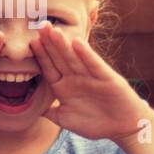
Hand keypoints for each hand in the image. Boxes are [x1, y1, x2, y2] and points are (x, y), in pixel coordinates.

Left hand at [30, 22, 149, 143]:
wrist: (124, 128)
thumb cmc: (96, 123)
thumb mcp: (65, 119)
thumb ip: (49, 112)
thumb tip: (32, 110)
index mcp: (64, 87)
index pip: (48, 68)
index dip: (40, 55)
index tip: (29, 42)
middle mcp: (76, 78)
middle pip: (59, 58)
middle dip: (49, 42)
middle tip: (38, 25)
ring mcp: (90, 77)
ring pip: (73, 58)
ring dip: (63, 44)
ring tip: (53, 30)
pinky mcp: (106, 79)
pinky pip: (93, 65)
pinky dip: (85, 54)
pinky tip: (76, 42)